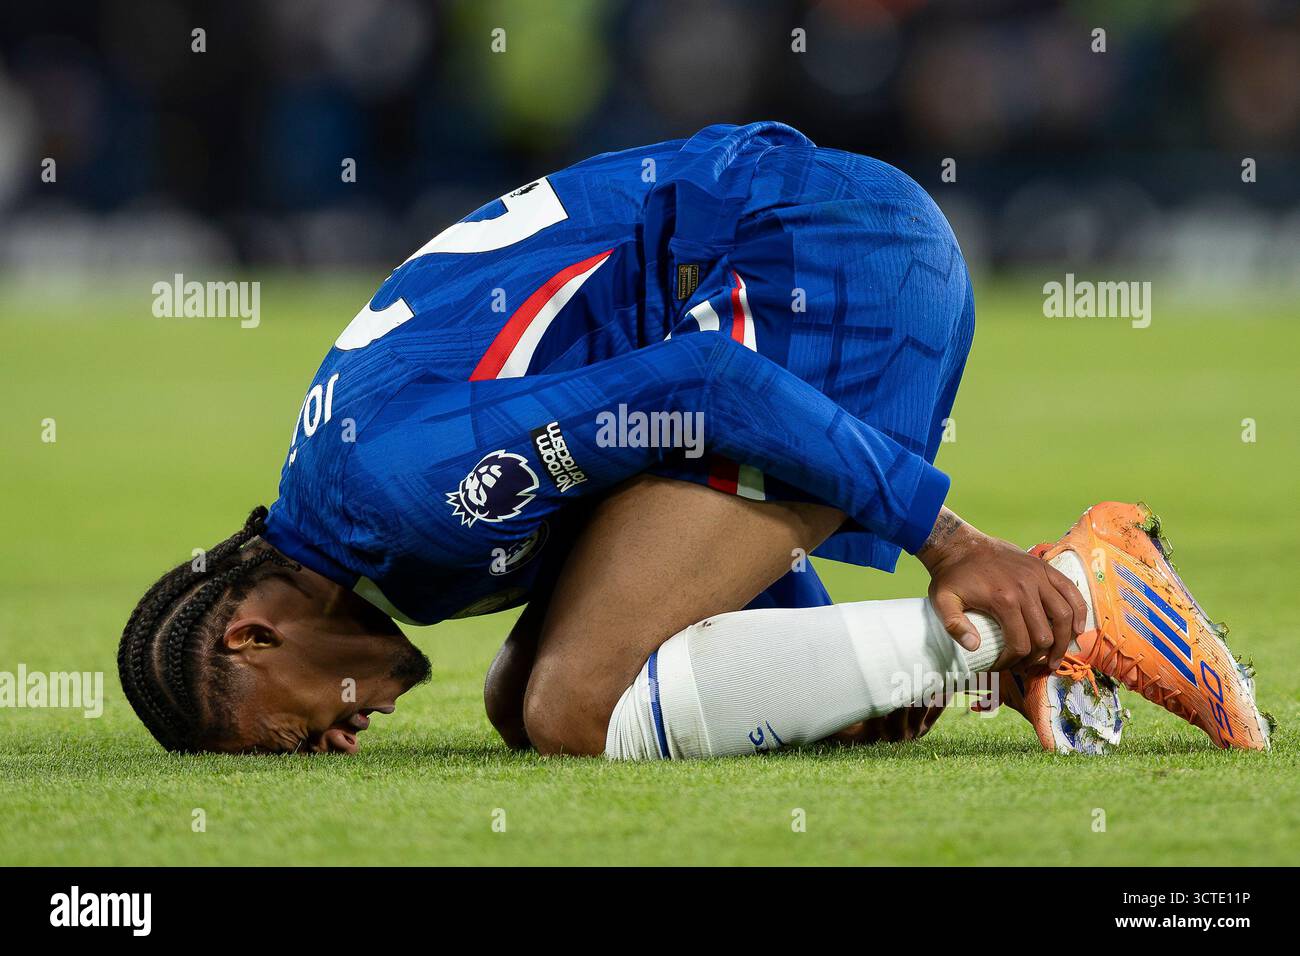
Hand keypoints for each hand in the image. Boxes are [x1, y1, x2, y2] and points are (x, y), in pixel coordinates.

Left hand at [916, 508, 1086, 669]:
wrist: (959, 544)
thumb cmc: (951, 576)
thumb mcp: (942, 601)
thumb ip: (954, 625)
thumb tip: (975, 647)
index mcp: (1003, 600)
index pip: (1020, 644)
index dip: (1014, 662)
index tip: (1005, 667)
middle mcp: (1026, 588)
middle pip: (1044, 635)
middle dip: (1038, 658)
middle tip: (1029, 667)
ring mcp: (1038, 576)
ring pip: (1064, 616)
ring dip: (1064, 642)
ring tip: (1056, 659)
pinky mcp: (1044, 567)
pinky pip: (1071, 591)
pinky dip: (1079, 612)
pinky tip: (1077, 630)